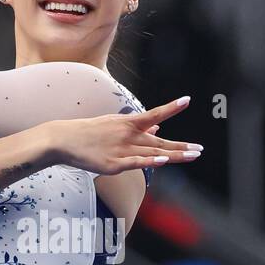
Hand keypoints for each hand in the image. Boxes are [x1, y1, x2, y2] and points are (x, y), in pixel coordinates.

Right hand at [45, 96, 199, 174]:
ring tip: (193, 155)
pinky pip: (136, 163)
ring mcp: (122, 149)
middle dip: (181, 146)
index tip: (187, 100)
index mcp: (128, 123)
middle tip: (200, 149)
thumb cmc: (89, 132)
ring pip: (154, 153)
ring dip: (175, 155)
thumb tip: (159, 126)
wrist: (64, 140)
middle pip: (160, 141)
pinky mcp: (114, 164)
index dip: (171, 107)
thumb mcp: (114, 124)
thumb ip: (138, 127)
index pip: (155, 113)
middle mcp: (128, 135)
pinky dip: (151, 162)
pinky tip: (164, 161)